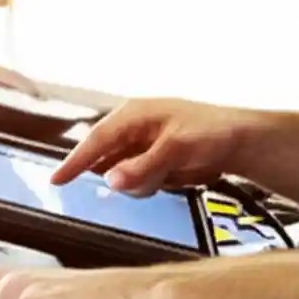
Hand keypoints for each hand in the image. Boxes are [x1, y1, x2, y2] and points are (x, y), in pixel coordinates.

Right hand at [51, 98, 260, 195]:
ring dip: (144, 182)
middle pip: (108, 161)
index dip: (75, 161)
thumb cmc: (210, 133)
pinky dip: (153, 183)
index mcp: (133, 115)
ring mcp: (143, 146)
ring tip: (172, 172)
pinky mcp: (154, 161)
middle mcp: (133, 129)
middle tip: (152, 174)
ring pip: (124, 176)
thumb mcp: (175, 149)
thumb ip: (142, 166)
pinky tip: (174, 175)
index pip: (96, 140)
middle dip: (124, 174)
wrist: (241, 141)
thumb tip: (110, 180)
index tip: (56, 181)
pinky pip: (140, 181)